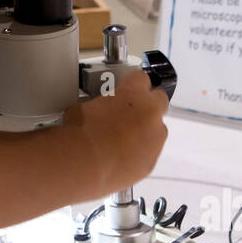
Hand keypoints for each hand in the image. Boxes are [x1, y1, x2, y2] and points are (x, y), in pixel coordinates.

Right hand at [62, 69, 170, 194]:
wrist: (85, 164)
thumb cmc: (81, 134)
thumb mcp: (84, 106)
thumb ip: (101, 104)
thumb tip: (97, 109)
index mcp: (133, 94)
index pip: (141, 78)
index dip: (132, 83)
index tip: (127, 88)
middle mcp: (149, 113)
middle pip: (159, 99)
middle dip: (147, 104)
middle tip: (129, 112)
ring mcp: (154, 137)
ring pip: (157, 129)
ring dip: (144, 130)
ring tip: (121, 140)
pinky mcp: (152, 161)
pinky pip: (150, 152)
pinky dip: (139, 153)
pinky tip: (120, 156)